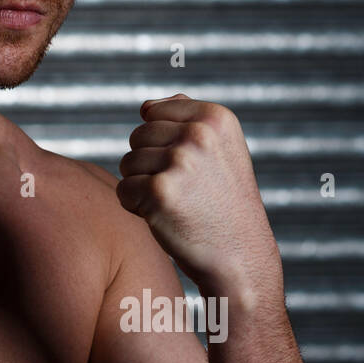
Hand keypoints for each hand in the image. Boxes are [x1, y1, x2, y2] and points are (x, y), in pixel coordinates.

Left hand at [116, 94, 282, 294]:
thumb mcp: (221, 149)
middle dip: (149, 165)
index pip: (152, 112)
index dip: (161, 143)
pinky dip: (136, 208)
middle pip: (137, 136)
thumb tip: (147, 105)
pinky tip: (166, 218)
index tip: (191, 167)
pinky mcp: (160, 191)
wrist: (241, 257)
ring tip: (178, 204)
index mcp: (216, 116)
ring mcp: (180, 161)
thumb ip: (188, 118)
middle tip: (184, 190)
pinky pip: (123, 190)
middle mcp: (199, 133)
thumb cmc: (223, 203)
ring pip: (127, 163)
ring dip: (142, 186)